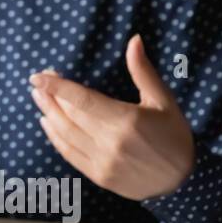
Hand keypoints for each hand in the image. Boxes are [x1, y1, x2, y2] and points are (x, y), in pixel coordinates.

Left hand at [28, 34, 194, 200]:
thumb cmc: (174, 135)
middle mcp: (111, 142)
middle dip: (51, 96)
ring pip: (65, 134)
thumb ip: (143, 71)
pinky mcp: (99, 176)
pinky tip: (47, 122)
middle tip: (40, 82)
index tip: (38, 75)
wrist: (183, 181)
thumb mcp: (164, 101)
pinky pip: (69, 153)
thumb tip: (134, 40)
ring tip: (38, 97)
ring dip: (48, 113)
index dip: (57, 86)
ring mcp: (103, 162)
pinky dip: (54, 137)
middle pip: (70, 115)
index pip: (83, 99)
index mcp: (127, 120)